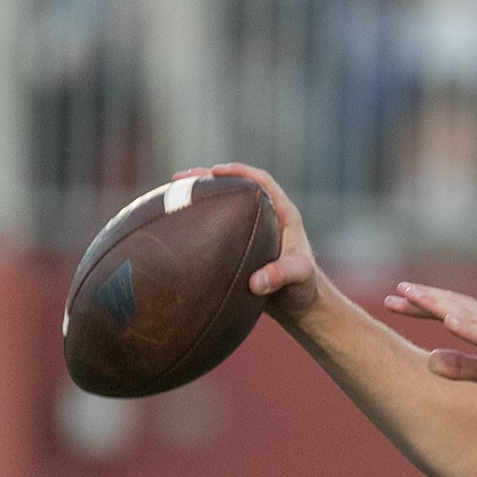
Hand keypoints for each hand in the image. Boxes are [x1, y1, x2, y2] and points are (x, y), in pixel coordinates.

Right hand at [170, 163, 320, 319]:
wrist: (300, 305)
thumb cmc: (305, 288)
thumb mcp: (298, 277)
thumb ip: (281, 276)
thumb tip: (255, 282)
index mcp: (284, 214)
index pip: (262, 182)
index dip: (240, 172)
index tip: (216, 171)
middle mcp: (267, 216)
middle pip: (236, 187)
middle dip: (208, 179)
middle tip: (181, 179)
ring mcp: (252, 229)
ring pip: (223, 204)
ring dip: (200, 196)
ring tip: (171, 193)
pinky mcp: (240, 243)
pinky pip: (217, 225)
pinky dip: (199, 220)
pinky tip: (177, 222)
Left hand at [383, 281, 476, 409]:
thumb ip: (459, 365)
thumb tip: (429, 359)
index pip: (448, 310)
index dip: (421, 306)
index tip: (395, 301)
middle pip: (451, 304)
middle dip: (422, 298)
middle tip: (395, 293)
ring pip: (463, 312)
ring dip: (437, 303)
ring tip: (413, 296)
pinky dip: (466, 325)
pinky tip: (448, 319)